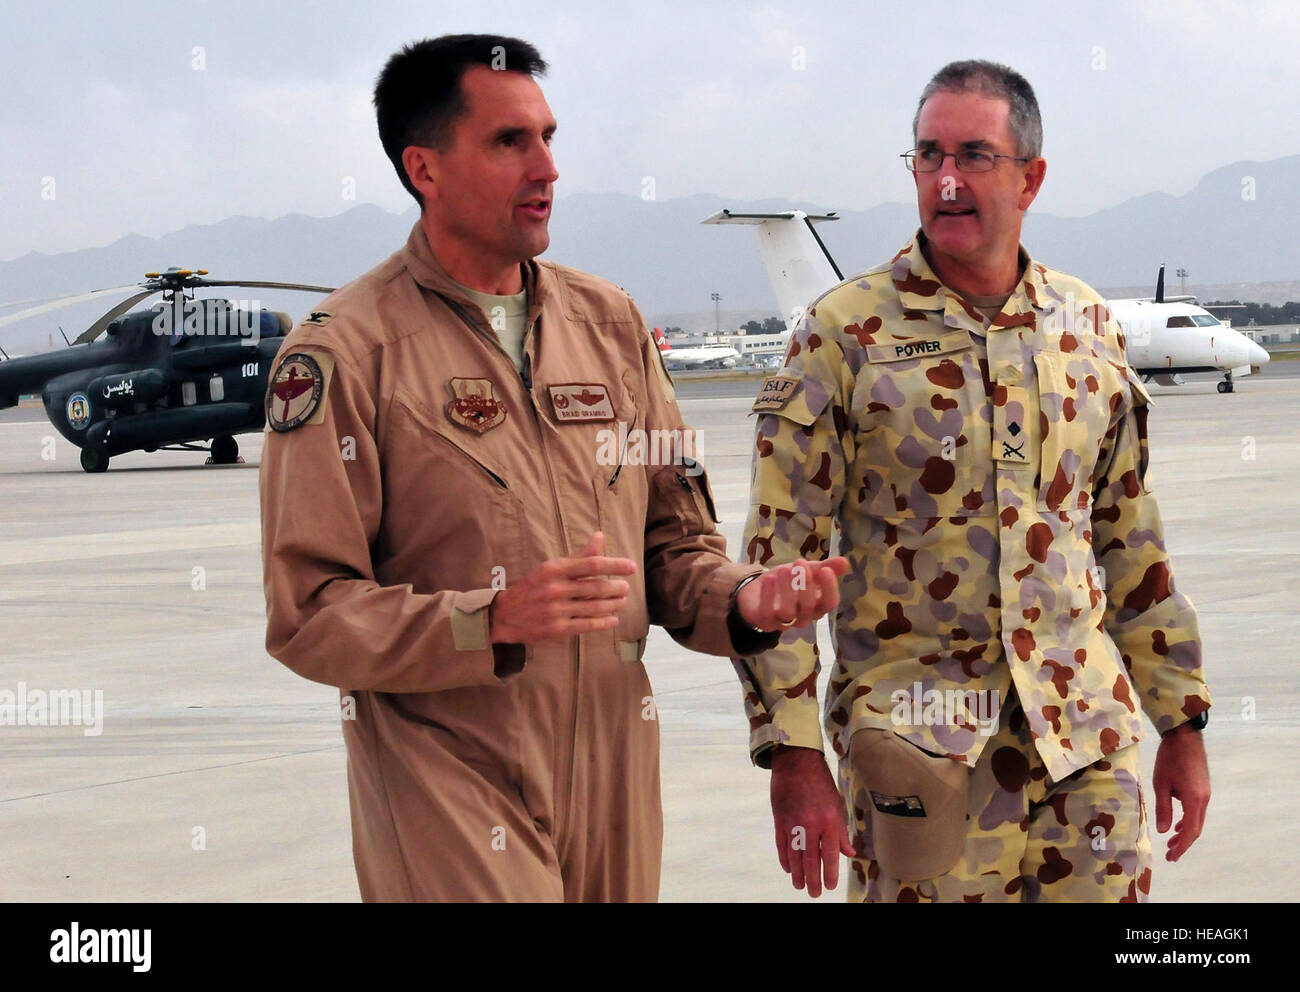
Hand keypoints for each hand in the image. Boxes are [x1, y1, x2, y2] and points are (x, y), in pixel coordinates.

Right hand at [488, 532, 636, 643]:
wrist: (504, 615)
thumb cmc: (533, 587)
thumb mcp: (551, 568)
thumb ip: (579, 555)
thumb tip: (600, 536)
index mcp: (555, 569)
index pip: (592, 564)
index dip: (615, 565)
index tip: (631, 566)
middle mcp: (555, 588)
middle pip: (597, 587)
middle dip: (617, 588)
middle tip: (626, 588)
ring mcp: (556, 610)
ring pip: (595, 607)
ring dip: (614, 604)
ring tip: (622, 602)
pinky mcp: (556, 629)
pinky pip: (587, 625)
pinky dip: (604, 622)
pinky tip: (613, 619)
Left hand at [736, 557, 848, 631]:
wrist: (759, 587)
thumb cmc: (788, 581)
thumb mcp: (807, 570)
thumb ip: (825, 567)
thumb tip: (845, 562)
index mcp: (817, 605)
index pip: (829, 603)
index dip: (829, 589)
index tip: (825, 570)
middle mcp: (803, 617)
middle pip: (809, 607)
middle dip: (806, 584)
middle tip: (800, 563)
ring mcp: (783, 621)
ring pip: (788, 611)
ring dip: (787, 589)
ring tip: (785, 568)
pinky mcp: (765, 622)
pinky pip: (767, 614)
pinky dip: (768, 596)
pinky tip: (769, 579)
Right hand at [769, 745, 855, 896]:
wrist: (796, 761)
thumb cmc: (820, 782)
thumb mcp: (836, 804)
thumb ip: (841, 831)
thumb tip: (849, 853)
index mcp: (829, 820)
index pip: (830, 854)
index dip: (830, 872)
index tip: (830, 885)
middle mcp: (811, 824)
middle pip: (811, 859)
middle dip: (813, 879)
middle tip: (814, 893)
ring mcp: (793, 822)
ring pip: (795, 855)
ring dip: (797, 873)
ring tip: (799, 885)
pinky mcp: (780, 819)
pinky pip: (781, 844)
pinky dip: (784, 858)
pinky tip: (788, 868)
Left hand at [1152, 722, 1209, 861]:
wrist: (1184, 736)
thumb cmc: (1170, 758)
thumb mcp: (1161, 784)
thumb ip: (1163, 808)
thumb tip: (1164, 831)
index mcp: (1195, 800)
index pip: (1190, 831)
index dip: (1181, 846)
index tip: (1172, 857)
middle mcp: (1204, 799)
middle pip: (1196, 828)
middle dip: (1183, 843)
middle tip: (1170, 855)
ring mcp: (1205, 793)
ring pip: (1197, 819)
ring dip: (1185, 832)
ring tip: (1172, 842)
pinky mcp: (1202, 788)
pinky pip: (1196, 810)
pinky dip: (1187, 820)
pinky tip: (1177, 824)